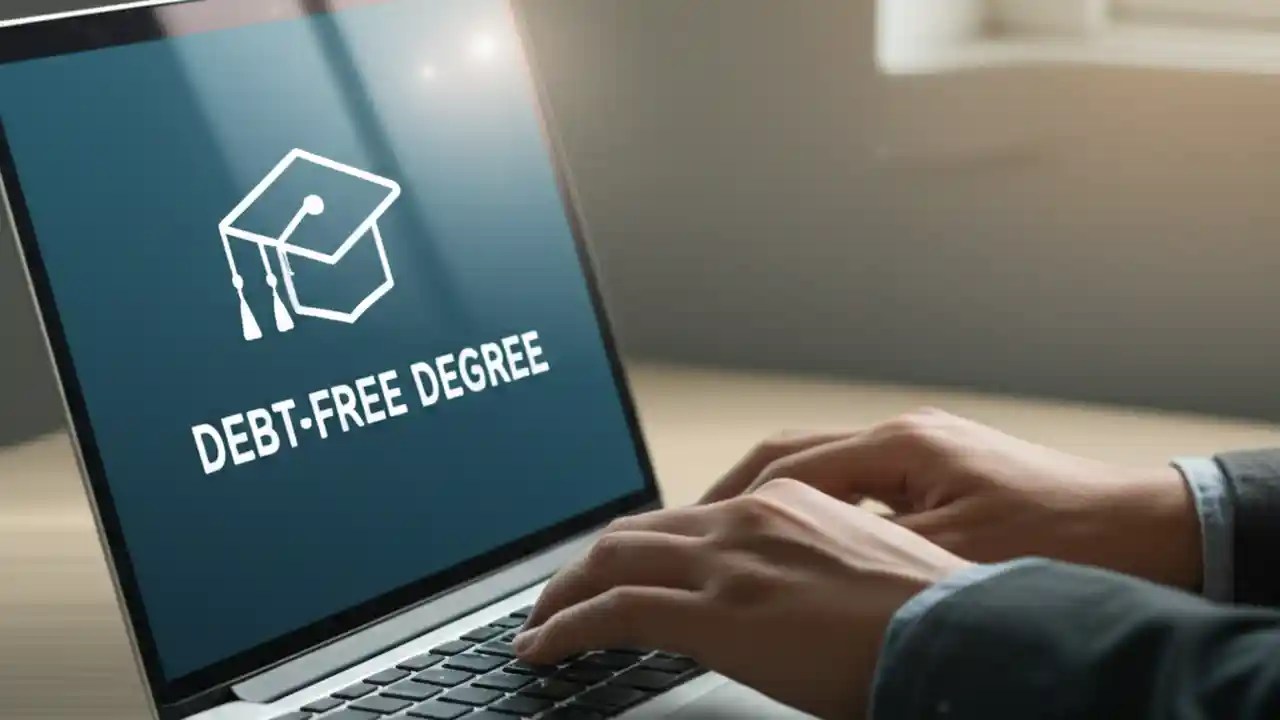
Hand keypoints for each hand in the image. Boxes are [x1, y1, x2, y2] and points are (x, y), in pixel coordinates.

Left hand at [515, 479, 969, 719]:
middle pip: (635, 532)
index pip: (685, 517)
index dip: (637, 544)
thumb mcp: (862, 573)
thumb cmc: (931, 616)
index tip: (616, 568)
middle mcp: (747, 520)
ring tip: (540, 624)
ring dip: (564, 593)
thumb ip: (810, 572)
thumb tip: (782, 601)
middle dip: (586, 565)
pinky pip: (611, 613)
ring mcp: (727, 562)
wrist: (961, 635)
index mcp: (784, 506)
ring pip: (611, 562)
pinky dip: (565, 627)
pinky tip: (543, 647)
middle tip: (559, 595)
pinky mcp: (713, 612)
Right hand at [701, 408, 1202, 591]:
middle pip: (792, 456)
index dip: (726, 502)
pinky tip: (805, 542)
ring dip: (772, 500)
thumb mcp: (950, 560)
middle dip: (733, 493)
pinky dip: (818, 509)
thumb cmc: (1061, 539)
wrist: (1146, 531)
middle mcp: (904, 438)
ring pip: (822, 469)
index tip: (686, 531)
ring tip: (729, 536)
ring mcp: (923, 453)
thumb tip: (795, 569)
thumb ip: (863, 555)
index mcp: (899, 448)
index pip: (784, 469)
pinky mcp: (943, 474)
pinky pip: (857, 485)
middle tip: (688, 529)